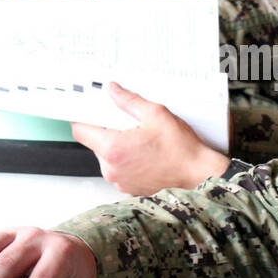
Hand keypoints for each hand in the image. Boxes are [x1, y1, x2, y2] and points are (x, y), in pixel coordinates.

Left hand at [70, 81, 229, 194]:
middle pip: (94, 143)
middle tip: (128, 125)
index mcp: (113, 148)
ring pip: (106, 157)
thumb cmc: (180, 149)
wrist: (197, 174)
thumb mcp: (156, 114)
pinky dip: (127, 161)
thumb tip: (113, 90)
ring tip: (141, 141)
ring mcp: (119, 180)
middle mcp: (111, 168)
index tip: (91, 112)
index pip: (80, 131)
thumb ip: (129, 101)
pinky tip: (145, 154)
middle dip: (107, 132)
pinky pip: (118, 169)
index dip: (84, 119)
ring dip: (117, 147)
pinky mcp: (127, 187)